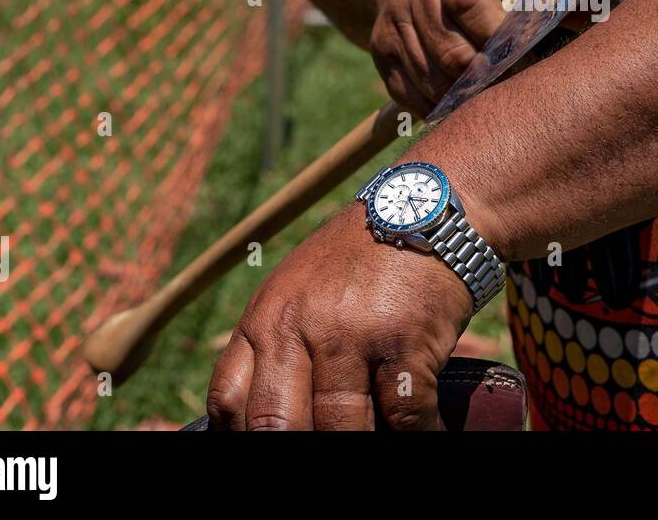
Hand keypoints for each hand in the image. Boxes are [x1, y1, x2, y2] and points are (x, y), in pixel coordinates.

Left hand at [205, 204, 473, 429]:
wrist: (424, 210)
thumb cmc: (362, 262)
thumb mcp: (299, 291)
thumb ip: (278, 346)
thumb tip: (263, 422)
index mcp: (266, 318)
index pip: (230, 403)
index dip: (247, 437)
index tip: (275, 442)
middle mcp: (300, 325)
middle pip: (279, 425)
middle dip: (303, 447)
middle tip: (326, 442)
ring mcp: (352, 334)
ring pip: (342, 430)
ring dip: (363, 441)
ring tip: (378, 435)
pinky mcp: (404, 341)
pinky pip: (406, 418)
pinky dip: (420, 433)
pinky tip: (427, 430)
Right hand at [370, 0, 540, 115]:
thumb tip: (593, 17)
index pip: (468, 3)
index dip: (498, 38)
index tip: (525, 58)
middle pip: (450, 50)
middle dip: (487, 78)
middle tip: (516, 91)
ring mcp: (392, 20)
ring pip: (430, 78)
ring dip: (465, 99)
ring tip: (494, 102)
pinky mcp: (379, 48)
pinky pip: (408, 93)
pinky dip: (438, 107)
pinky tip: (463, 107)